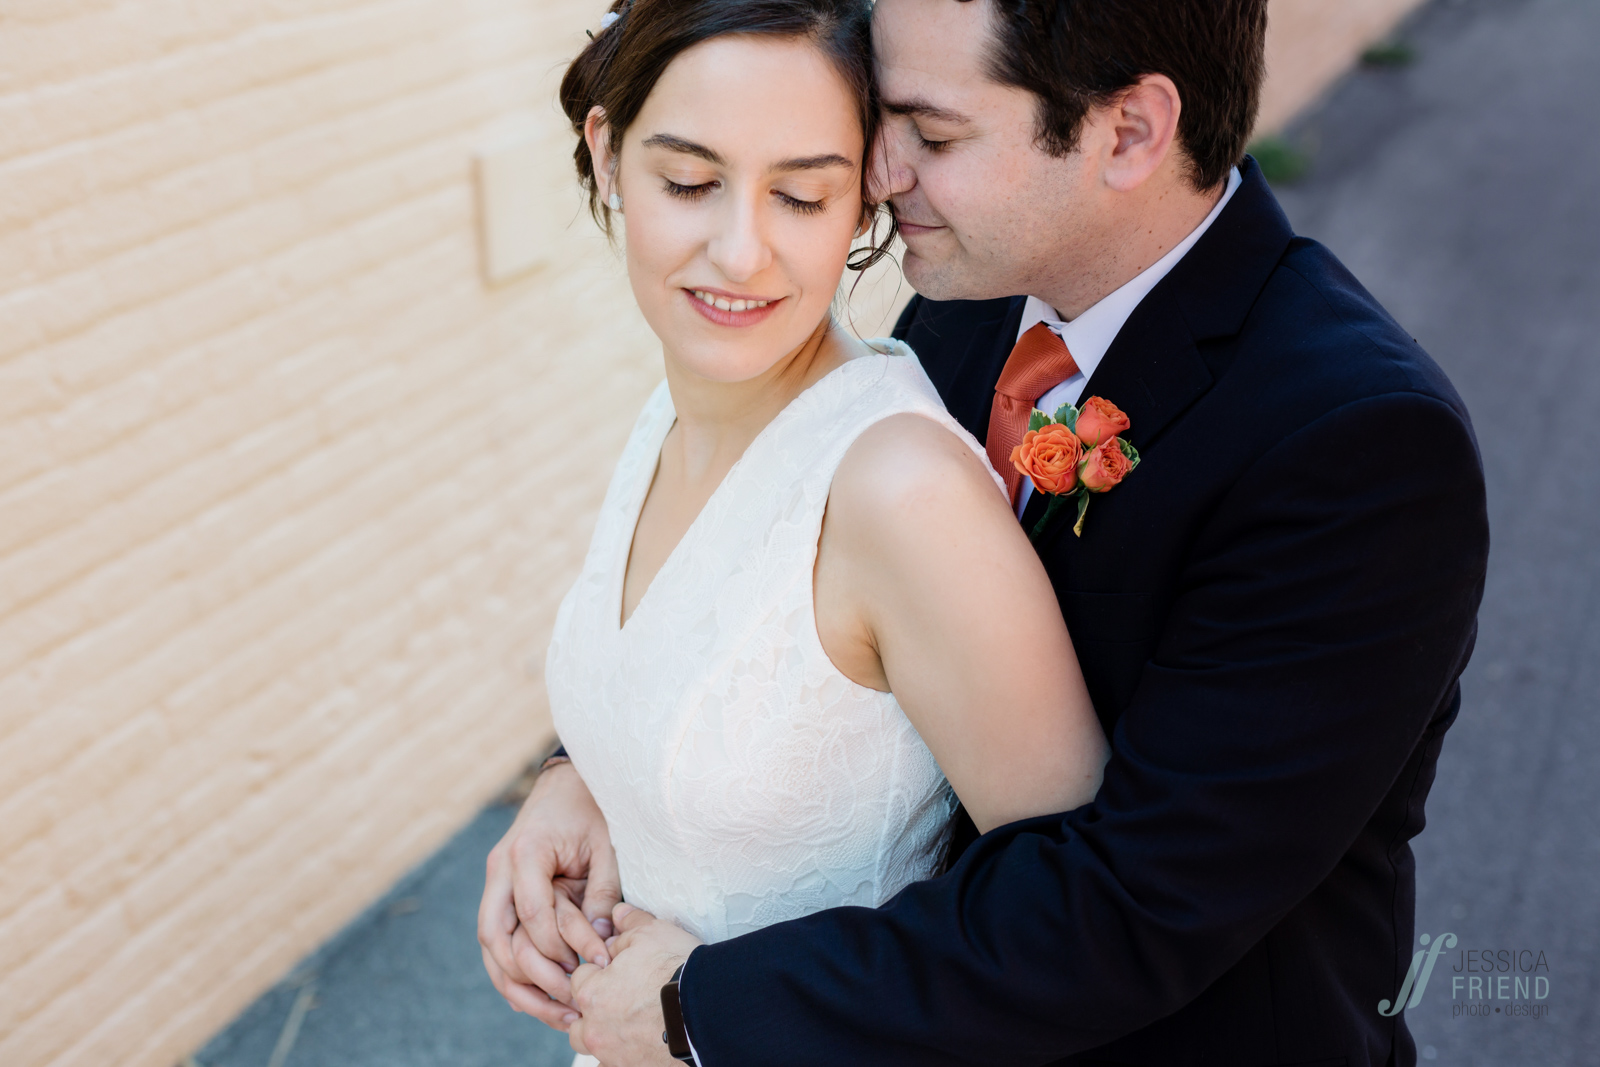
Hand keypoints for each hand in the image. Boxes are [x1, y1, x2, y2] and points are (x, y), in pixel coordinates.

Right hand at [479, 761, 621, 1028]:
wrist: (568, 783)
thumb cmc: (591, 809)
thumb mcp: (608, 845)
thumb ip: (603, 892)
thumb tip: (598, 942)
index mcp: (527, 851)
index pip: (532, 911)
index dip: (557, 945)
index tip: (586, 965)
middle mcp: (501, 868)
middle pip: (495, 935)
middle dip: (528, 974)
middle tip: (565, 999)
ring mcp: (495, 880)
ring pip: (489, 943)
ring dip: (514, 981)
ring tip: (551, 1010)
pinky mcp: (500, 891)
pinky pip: (496, 938)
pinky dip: (510, 969)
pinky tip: (532, 998)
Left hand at [569, 903, 703, 1064]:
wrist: (709, 1013)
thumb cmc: (677, 970)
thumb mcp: (653, 933)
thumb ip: (629, 923)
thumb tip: (617, 914)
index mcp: (592, 994)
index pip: (580, 979)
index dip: (600, 971)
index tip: (620, 969)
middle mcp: (596, 1030)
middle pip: (578, 1022)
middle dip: (593, 1011)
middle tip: (622, 1000)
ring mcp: (614, 1056)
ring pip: (596, 1049)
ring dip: (606, 1038)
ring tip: (632, 1027)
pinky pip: (617, 1066)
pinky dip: (627, 1058)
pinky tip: (644, 1046)